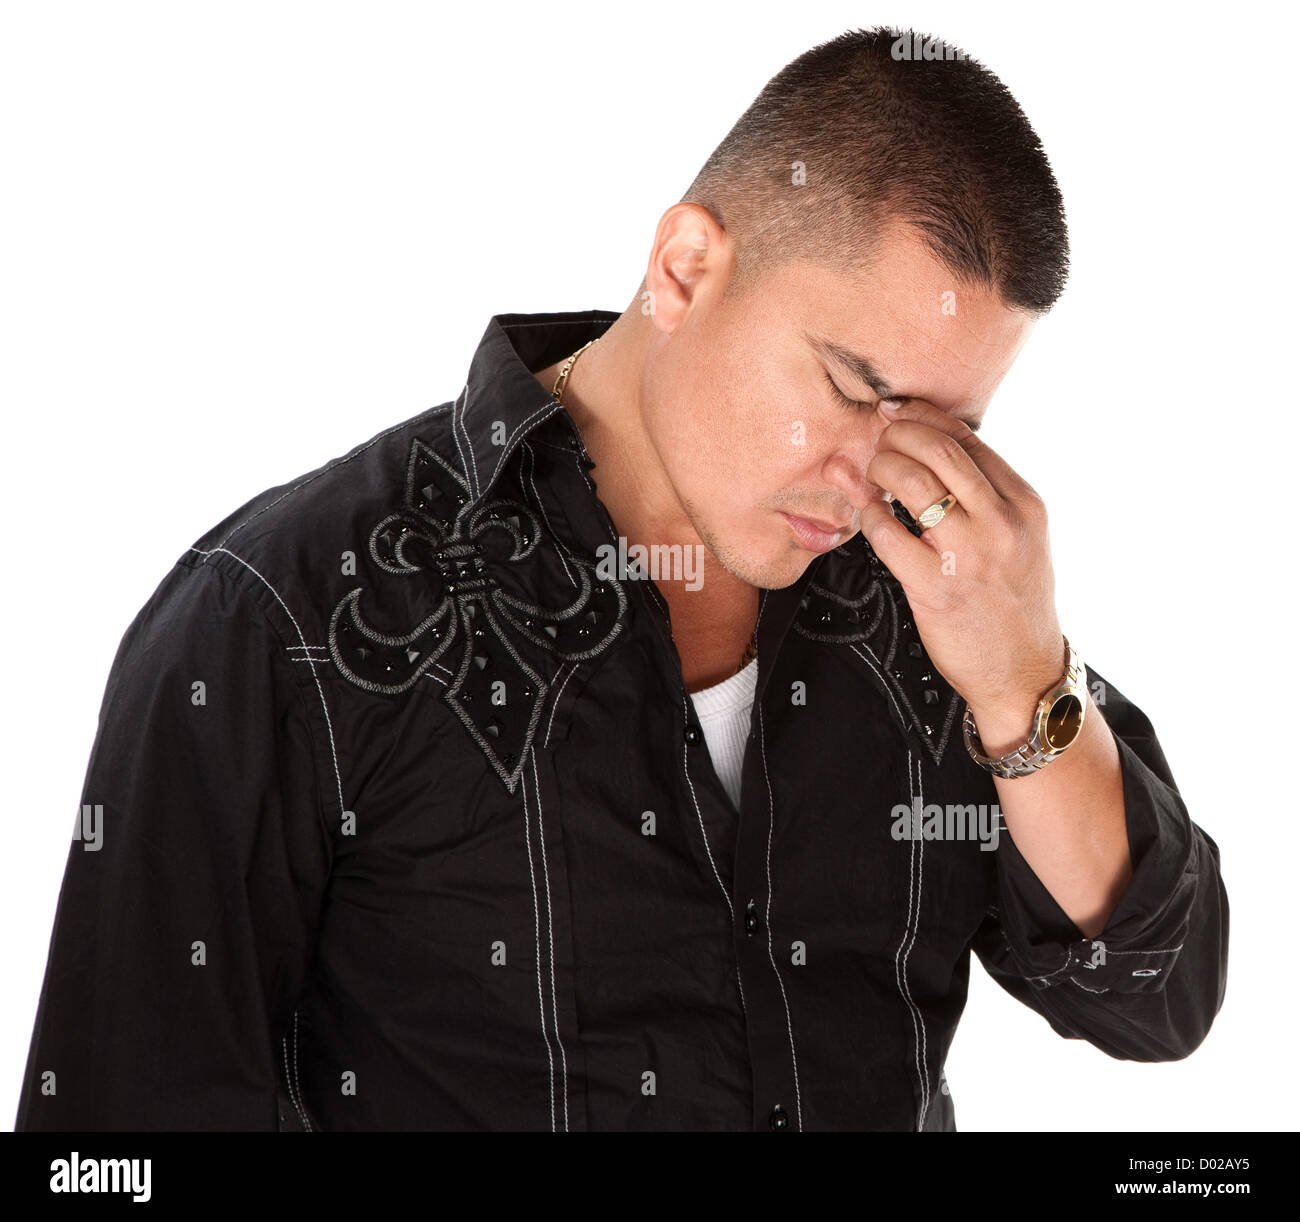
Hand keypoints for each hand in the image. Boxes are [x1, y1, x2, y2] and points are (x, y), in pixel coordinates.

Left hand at [858, 398, 1065, 742]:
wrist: (1024, 671)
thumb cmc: (1013, 602)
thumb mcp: (1019, 538)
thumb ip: (982, 495)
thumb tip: (926, 451)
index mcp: (1024, 503)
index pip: (968, 439)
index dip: (923, 417)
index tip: (896, 411)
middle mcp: (1001, 523)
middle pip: (939, 450)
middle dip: (897, 434)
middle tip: (877, 438)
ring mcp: (970, 555)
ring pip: (913, 484)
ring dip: (879, 468)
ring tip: (868, 472)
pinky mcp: (937, 587)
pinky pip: (888, 535)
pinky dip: (869, 516)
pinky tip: (865, 513)